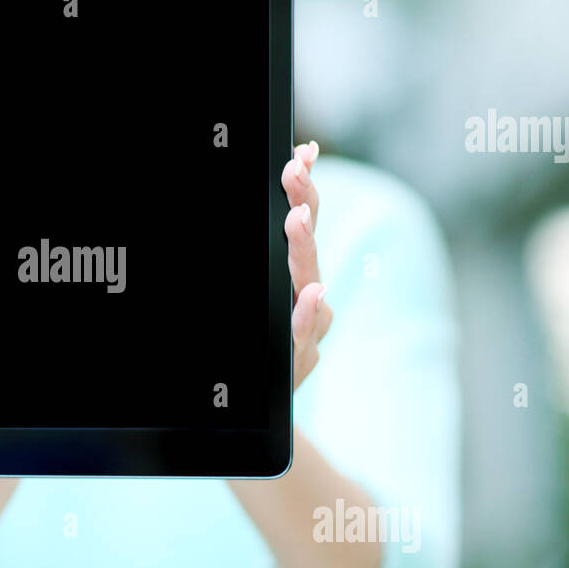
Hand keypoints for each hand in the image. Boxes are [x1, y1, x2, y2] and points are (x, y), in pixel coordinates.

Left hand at [281, 141, 331, 390]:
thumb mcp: (259, 310)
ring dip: (302, 249)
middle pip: (307, 244)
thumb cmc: (255, 351)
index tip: (303, 152)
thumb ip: (278, 274)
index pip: (303, 220)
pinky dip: (307, 314)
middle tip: (294, 173)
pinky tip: (313, 294)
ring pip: (310, 284)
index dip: (305, 187)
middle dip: (302, 204)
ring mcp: (306, 328)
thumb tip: (275, 206)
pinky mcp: (298, 360)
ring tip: (296, 219)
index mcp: (295, 273)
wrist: (258, 415)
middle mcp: (306, 295)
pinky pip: (302, 334)